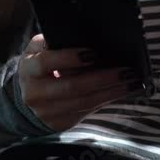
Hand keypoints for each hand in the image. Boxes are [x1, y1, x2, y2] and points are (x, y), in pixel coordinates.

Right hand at [17, 34, 144, 131]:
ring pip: (84, 102)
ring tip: (132, 81)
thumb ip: (56, 42)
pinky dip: (107, 100)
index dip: (70, 58)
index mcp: (28, 69)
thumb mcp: (40, 49)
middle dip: (102, 78)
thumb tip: (89, 35)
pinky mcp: (59, 123)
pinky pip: (87, 111)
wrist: (27, 96)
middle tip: (126, 70)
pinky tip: (122, 91)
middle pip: (72, 86)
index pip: (47, 62)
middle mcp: (34, 93)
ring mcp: (46, 112)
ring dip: (111, 92)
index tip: (94, 53)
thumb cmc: (40, 66)